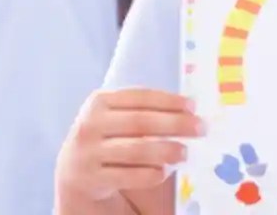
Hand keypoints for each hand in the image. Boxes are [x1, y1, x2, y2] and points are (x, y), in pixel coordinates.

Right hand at [56, 88, 203, 201]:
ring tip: (185, 152)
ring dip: (166, 150)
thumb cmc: (107, 138)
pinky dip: (150, 173)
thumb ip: (144, 111)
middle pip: (140, 122)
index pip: (139, 96)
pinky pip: (128, 176)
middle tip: (200, 128)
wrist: (75, 171)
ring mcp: (87, 153)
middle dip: (175, 124)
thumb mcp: (116, 118)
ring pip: (135, 150)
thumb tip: (188, 111)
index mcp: (99, 101)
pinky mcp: (90, 179)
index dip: (168, 100)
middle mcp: (90, 125)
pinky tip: (164, 171)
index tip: (193, 106)